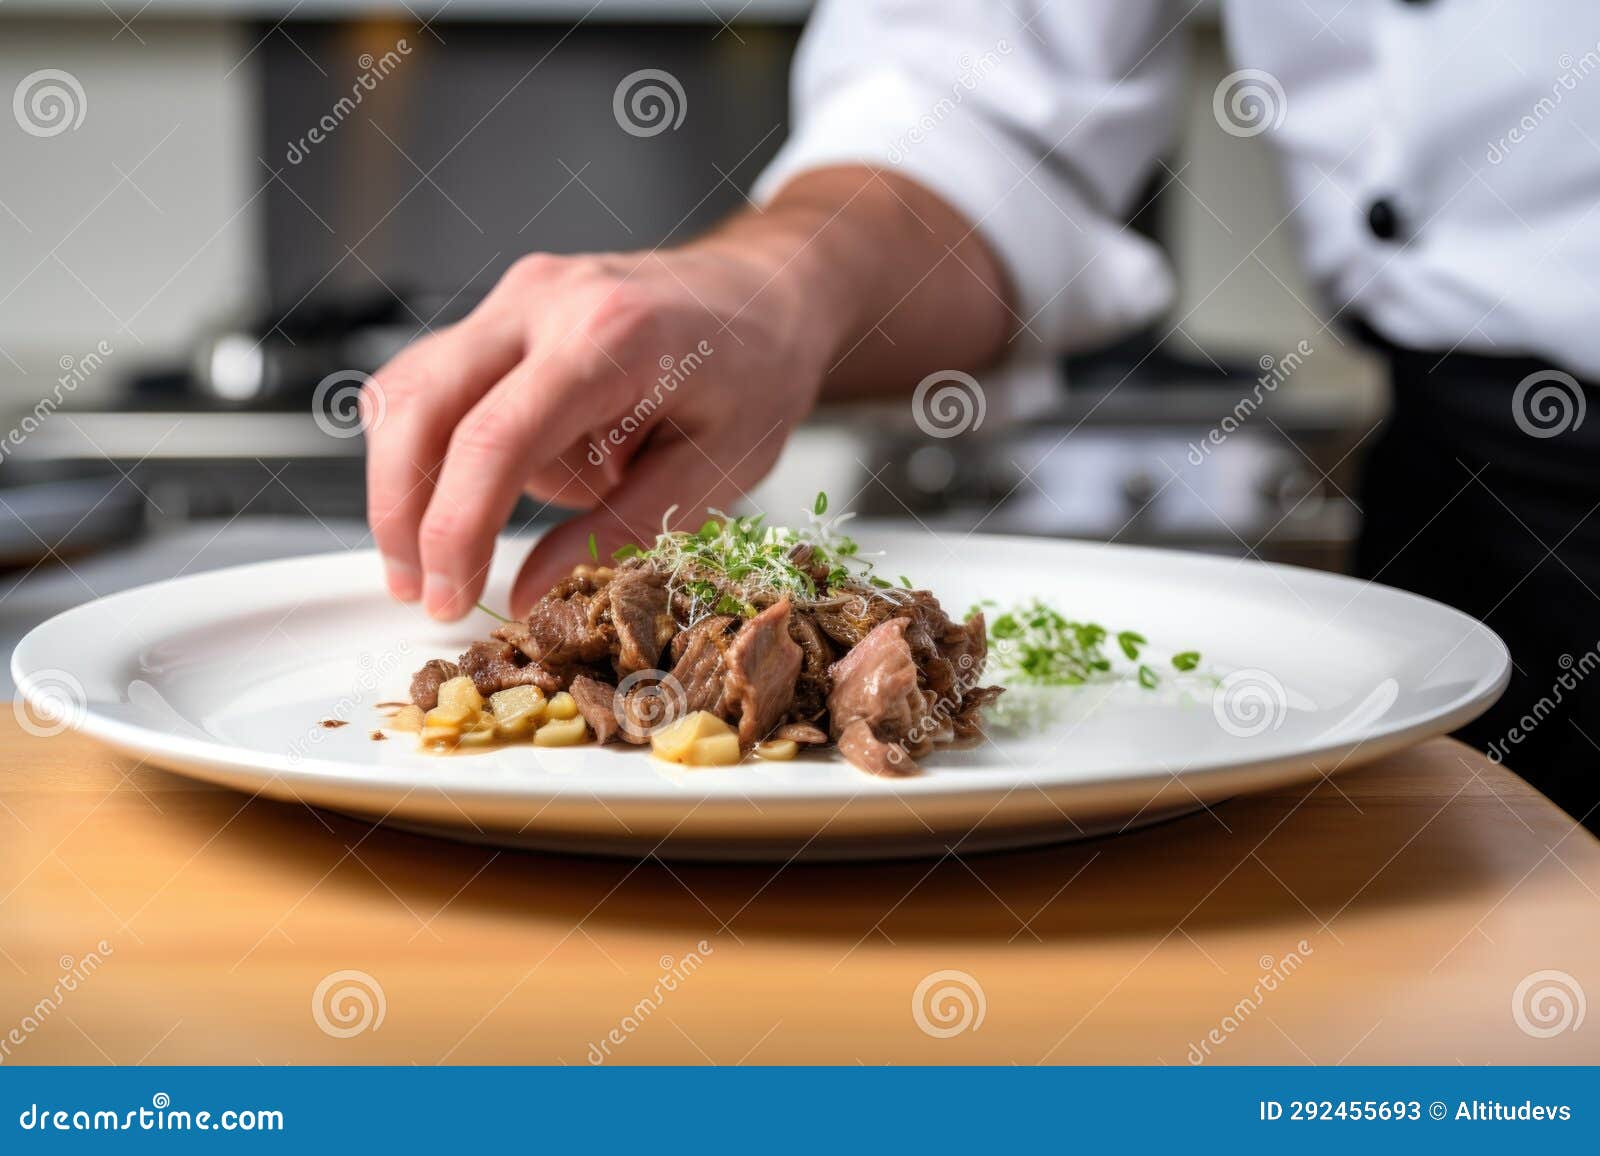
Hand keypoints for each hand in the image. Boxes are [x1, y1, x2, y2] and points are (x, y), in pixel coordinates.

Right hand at [363, 168, 1011, 619]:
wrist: (769, 292)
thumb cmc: (759, 374)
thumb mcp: (715, 474)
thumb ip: (617, 533)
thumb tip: (525, 593)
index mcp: (612, 338)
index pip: (494, 438)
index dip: (455, 529)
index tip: (446, 597)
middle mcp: (548, 300)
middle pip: (421, 406)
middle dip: (403, 512)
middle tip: (420, 591)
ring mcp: (517, 295)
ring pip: (407, 390)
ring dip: (410, 481)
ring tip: (461, 547)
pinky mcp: (503, 309)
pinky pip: (434, 379)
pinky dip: (437, 445)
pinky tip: (492, 486)